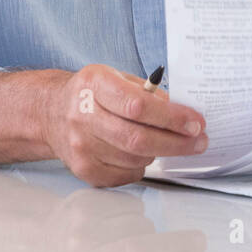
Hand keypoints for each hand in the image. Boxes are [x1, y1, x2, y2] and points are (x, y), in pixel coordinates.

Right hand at [42, 64, 207, 187]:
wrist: (51, 112)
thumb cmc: (93, 93)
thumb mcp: (117, 77)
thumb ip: (149, 93)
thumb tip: (182, 114)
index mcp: (95, 84)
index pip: (138, 105)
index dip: (171, 118)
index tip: (195, 123)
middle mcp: (83, 115)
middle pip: (138, 138)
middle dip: (176, 143)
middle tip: (199, 142)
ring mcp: (80, 145)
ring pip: (135, 159)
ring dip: (159, 153)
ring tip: (166, 142)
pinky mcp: (83, 168)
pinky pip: (125, 174)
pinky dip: (142, 167)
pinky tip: (143, 154)